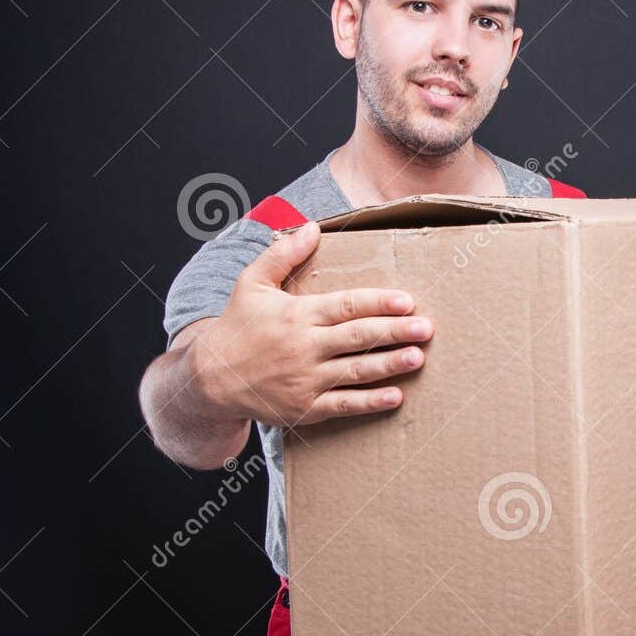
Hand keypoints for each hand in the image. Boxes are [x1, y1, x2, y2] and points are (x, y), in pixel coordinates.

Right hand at [187, 221, 431, 426]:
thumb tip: (311, 226)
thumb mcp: (251, 283)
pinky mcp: (305, 408)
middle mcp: (304, 347)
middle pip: (358, 337)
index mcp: (297, 315)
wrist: (210, 379)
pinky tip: (396, 396)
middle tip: (426, 328)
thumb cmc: (237, 327)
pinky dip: (370, 402)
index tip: (407, 300)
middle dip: (395, 332)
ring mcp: (305, 380)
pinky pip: (343, 405)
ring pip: (356, 371)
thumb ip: (282, 255)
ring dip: (390, 364)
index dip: (379, 303)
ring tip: (418, 358)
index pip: (346, 306)